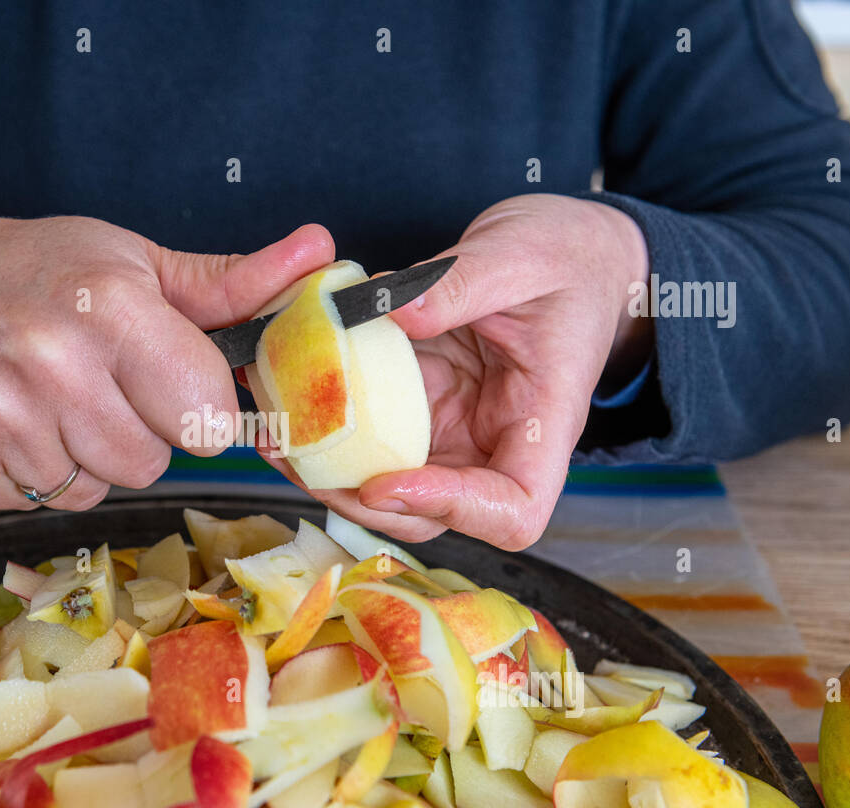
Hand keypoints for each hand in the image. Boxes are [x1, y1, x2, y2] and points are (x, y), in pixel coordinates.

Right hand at [0, 214, 333, 509]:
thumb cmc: (31, 271)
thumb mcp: (129, 260)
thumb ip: (228, 282)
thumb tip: (319, 256)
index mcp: (110, 309)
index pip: (206, 416)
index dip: (196, 407)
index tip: (169, 383)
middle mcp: (50, 365)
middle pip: (150, 464)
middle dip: (137, 434)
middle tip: (96, 386)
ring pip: (92, 490)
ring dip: (82, 457)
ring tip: (46, 400)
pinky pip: (35, 502)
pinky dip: (31, 474)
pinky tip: (9, 423)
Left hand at [258, 194, 649, 548]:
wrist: (571, 251)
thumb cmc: (567, 257)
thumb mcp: (518, 254)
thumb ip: (459, 283)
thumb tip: (391, 310)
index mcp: (543, 422)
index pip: (511, 510)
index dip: (449, 510)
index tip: (384, 481)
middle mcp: (496, 443)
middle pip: (433, 515)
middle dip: (362, 501)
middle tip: (301, 459)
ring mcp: (455, 430)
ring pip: (390, 483)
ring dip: (332, 473)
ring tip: (278, 435)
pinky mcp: (421, 409)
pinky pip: (372, 436)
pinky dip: (328, 430)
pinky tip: (286, 402)